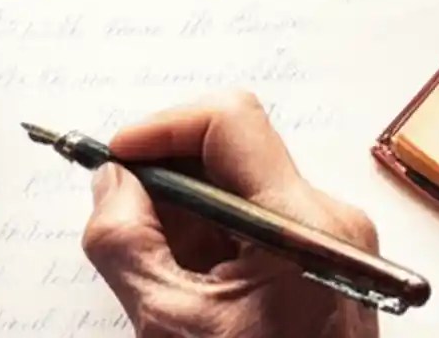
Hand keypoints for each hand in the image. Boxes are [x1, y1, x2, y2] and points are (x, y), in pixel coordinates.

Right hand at [82, 91, 379, 337]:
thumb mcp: (170, 324)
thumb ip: (124, 240)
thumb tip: (109, 181)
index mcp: (302, 227)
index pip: (228, 121)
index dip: (161, 127)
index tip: (115, 158)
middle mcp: (328, 220)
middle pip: (229, 150)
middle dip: (163, 175)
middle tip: (118, 213)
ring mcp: (329, 241)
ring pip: (235, 185)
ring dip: (181, 211)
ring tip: (157, 269)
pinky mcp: (320, 260)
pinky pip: (250, 220)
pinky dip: (205, 236)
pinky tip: (185, 283)